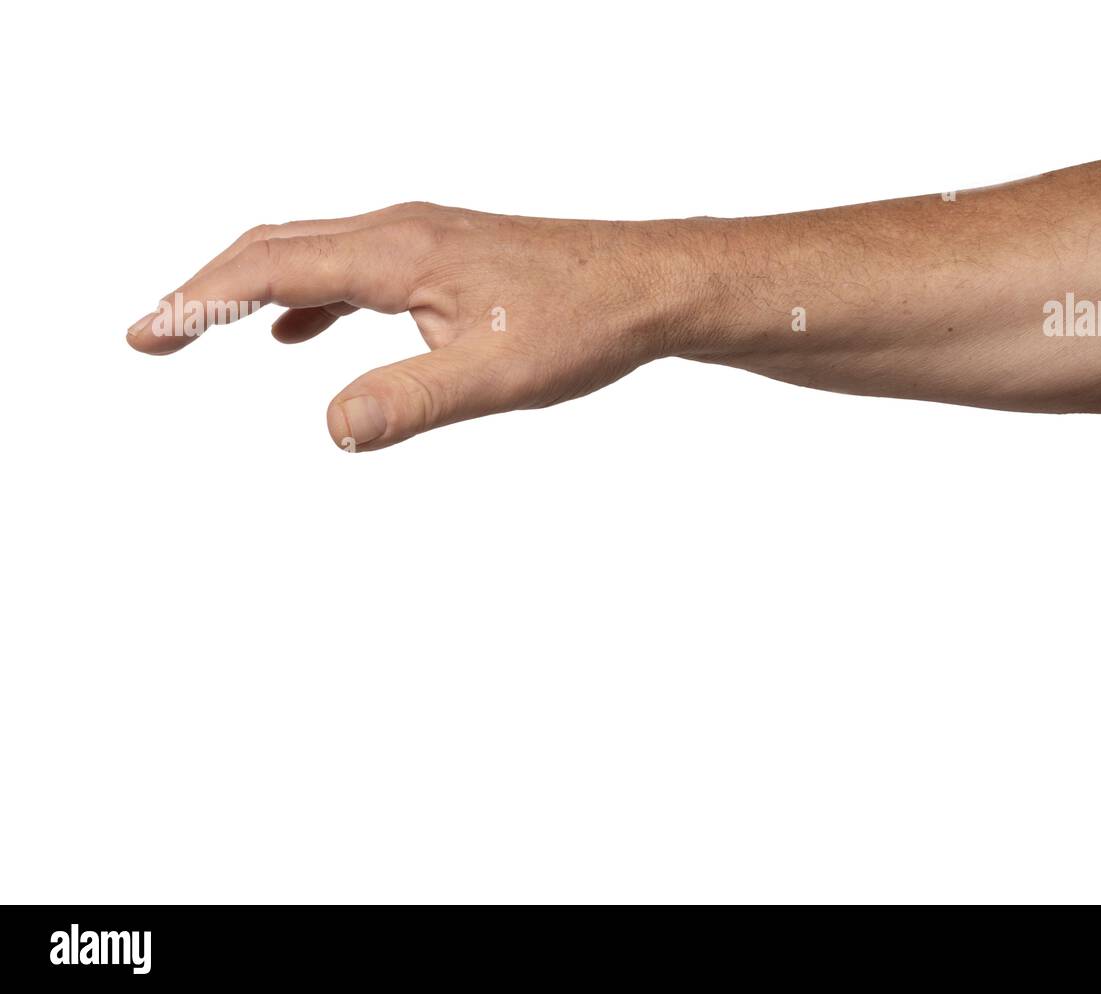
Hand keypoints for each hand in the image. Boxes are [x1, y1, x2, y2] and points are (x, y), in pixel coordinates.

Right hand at [126, 203, 691, 450]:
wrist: (649, 285)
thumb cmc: (585, 322)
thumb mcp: (499, 374)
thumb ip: (413, 400)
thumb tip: (333, 428)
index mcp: (398, 253)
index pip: (269, 267)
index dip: (198, 301)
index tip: (145, 334)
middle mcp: (400, 231)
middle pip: (275, 246)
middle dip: (206, 290)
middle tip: (153, 335)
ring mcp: (422, 239)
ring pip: (312, 252)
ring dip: (252, 288)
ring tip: (206, 329)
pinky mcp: (444, 256)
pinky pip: (351, 267)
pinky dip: (307, 295)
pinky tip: (300, 332)